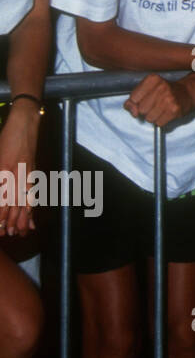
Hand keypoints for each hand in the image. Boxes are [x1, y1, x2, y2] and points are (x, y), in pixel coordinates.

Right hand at [0, 102, 39, 235]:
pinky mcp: (5, 165)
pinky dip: (0, 199)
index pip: (28, 200)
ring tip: (4, 229)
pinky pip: (1, 186)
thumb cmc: (24, 142)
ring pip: (11, 198)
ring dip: (7, 215)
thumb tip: (26, 198)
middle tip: (12, 235)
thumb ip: (26, 179)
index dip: (26, 217)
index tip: (25, 230)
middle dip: (16, 221)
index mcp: (30, 176)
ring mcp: (14, 171)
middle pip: (20, 203)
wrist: (25, 123)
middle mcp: (25, 176)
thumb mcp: (27, 162)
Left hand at [123, 72, 194, 126]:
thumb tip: (132, 112)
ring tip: (161, 109)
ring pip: (149, 118)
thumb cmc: (167, 90)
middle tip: (155, 104)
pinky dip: (161, 121)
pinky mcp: (175, 110)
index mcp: (153, 79)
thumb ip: (134, 99)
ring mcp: (169, 99)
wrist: (189, 92)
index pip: (133, 98)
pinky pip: (159, 123)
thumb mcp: (148, 88)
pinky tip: (166, 113)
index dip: (137, 102)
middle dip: (145, 110)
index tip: (145, 99)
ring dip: (153, 117)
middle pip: (141, 109)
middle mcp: (161, 88)